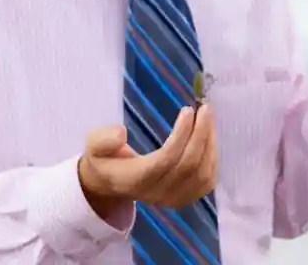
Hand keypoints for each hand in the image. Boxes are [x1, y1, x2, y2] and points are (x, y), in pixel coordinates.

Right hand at [78, 104, 217, 215]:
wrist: (111, 183)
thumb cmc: (105, 158)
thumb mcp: (94, 145)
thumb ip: (102, 139)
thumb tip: (121, 133)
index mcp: (136, 179)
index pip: (165, 159)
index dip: (181, 135)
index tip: (188, 110)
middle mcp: (157, 193)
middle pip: (188, 165)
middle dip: (201, 134)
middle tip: (205, 108)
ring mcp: (173, 199)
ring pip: (202, 174)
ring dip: (210, 144)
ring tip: (208, 118)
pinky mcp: (185, 198)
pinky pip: (207, 182)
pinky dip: (213, 158)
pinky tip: (209, 138)